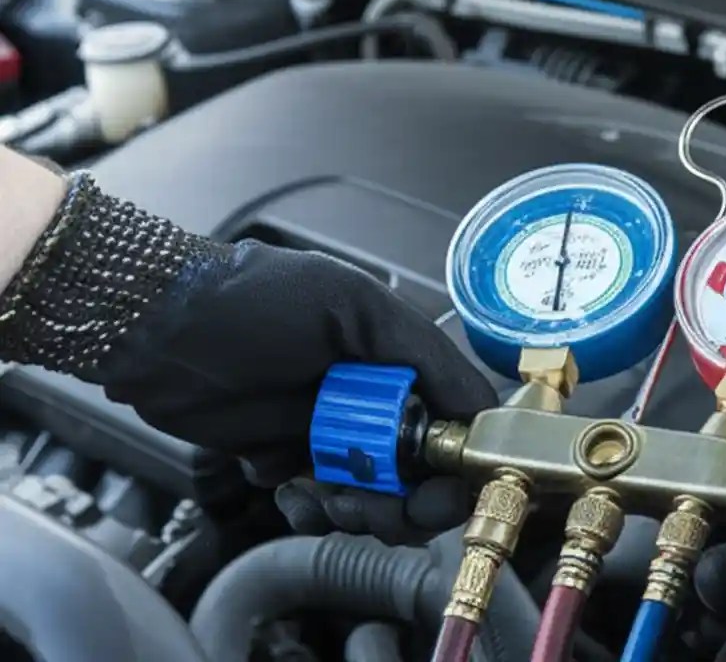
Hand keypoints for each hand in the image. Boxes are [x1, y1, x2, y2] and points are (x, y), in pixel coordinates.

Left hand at [93, 240, 494, 535]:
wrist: (158, 329)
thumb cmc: (252, 299)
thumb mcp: (352, 304)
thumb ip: (423, 354)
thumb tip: (483, 408)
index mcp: (401, 361)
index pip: (460, 422)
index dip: (459, 466)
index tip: (439, 491)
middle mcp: (378, 401)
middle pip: (425, 477)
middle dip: (405, 503)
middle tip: (373, 505)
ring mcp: (335, 434)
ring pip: (378, 500)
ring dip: (359, 510)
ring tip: (321, 494)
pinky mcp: (291, 462)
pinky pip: (323, 507)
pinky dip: (313, 511)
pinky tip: (289, 490)